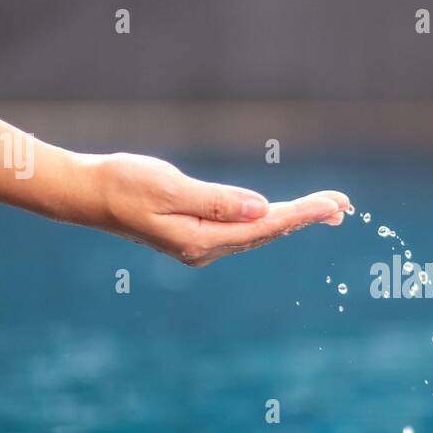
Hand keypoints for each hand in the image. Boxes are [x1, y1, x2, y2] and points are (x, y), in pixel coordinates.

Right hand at [84, 153, 349, 266]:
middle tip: (346, 205)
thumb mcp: (171, 187)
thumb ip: (218, 200)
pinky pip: (242, 230)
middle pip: (267, 232)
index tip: (334, 205)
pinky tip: (285, 215)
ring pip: (257, 233)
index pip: (265, 226)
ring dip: (292, 219)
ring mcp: (200, 245)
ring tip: (328, 209)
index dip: (302, 214)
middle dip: (306, 217)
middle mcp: (205, 249)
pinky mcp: (194, 235)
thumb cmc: (123, 183)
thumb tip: (262, 208)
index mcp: (201, 240)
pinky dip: (269, 220)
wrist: (86, 193)